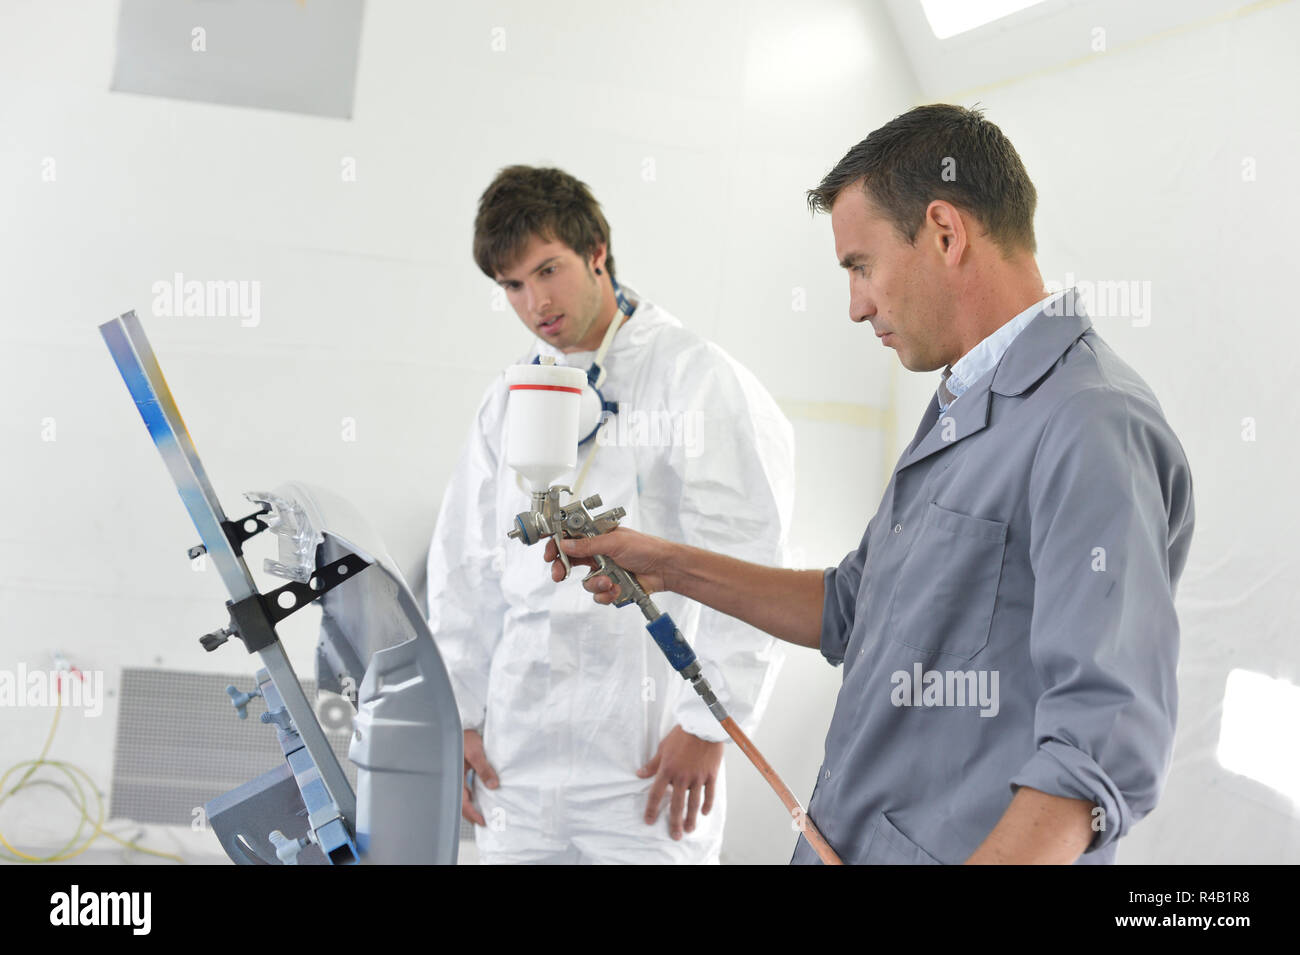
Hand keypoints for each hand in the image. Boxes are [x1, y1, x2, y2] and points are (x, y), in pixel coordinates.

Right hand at [461, 728, 499, 825]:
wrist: (460, 723)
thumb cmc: (463, 735)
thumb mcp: (476, 752)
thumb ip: (483, 769)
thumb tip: (493, 785)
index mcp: (454, 776)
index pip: (461, 801)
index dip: (472, 813)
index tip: (482, 821)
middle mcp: (454, 777)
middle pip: (461, 801)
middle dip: (472, 812)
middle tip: (485, 820)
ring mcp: (456, 774)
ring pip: (463, 794)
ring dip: (473, 803)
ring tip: (485, 809)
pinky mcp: (460, 769)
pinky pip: (466, 785)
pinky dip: (473, 792)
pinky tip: (482, 793)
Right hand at [543, 527, 674, 602]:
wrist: (664, 569)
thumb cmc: (646, 548)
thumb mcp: (614, 542)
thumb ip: (588, 545)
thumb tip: (565, 544)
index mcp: (597, 537)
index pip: (570, 538)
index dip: (557, 544)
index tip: (548, 553)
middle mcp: (598, 553)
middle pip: (570, 561)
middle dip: (563, 569)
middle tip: (559, 574)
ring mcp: (604, 570)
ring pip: (585, 582)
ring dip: (595, 583)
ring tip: (608, 581)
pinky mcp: (611, 586)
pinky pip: (598, 595)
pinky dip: (606, 594)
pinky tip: (617, 588)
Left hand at [638, 725, 723, 839]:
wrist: (703, 725)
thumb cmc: (681, 735)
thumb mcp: (663, 747)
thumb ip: (652, 764)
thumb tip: (639, 774)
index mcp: (667, 770)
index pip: (656, 794)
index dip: (651, 809)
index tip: (649, 821)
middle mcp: (682, 777)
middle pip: (677, 805)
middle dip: (675, 822)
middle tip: (675, 835)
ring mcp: (697, 777)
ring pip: (694, 803)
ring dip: (691, 819)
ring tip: (689, 830)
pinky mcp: (711, 774)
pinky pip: (709, 794)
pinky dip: (707, 805)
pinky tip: (704, 813)